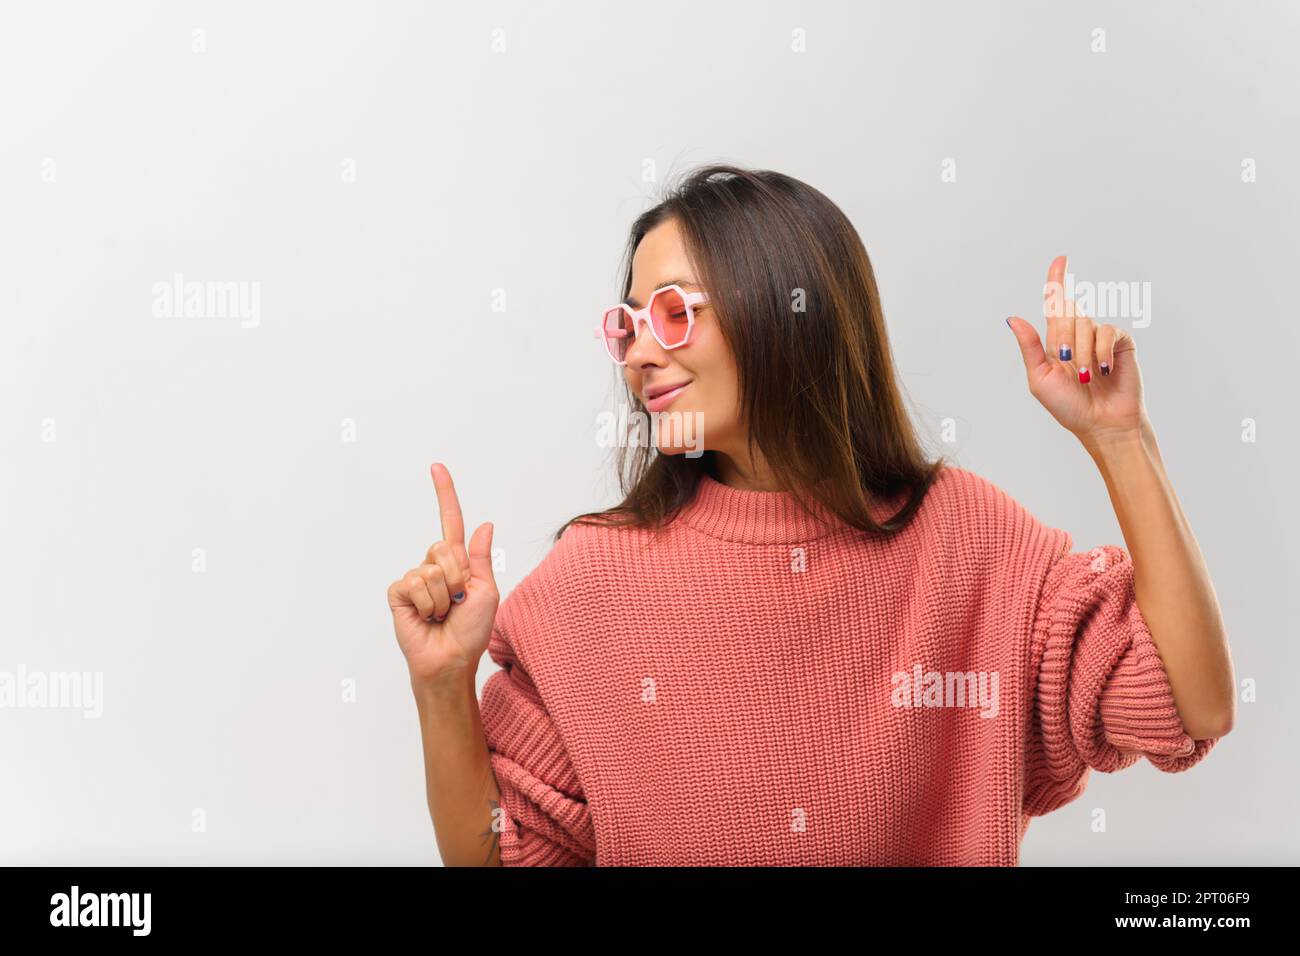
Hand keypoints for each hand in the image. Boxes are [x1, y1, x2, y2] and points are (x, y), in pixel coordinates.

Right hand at [386, 463, 499, 687]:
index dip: (444, 494)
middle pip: (443, 547)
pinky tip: (426, 617)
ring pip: (430, 569)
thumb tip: (485, 524)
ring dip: (442, 596)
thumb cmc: (471, 632)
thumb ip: (481, 558)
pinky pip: (414, 583)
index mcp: (457, 563)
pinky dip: (425, 603)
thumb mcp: (487, 592)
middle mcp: (433, 567)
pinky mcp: (399, 593)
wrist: (451, 660)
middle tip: (457, 601)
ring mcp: (414, 579)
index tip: (437, 467)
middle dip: (457, 577)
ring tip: (441, 614)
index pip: (450, 522)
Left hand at [1006, 255, 1148, 449]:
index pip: (1055, 304)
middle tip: (1069, 365)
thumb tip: (1012, 318)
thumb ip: (1029, 347)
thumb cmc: (1068, 406)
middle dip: (1066, 338)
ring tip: (1088, 376)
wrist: (1100, 424)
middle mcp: (1078, 335)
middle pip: (1068, 312)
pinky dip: (1102, 350)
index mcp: (1055, 342)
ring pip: (1086, 322)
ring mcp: (1100, 337)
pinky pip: (1108, 331)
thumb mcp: (1040, 378)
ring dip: (1084, 350)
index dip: (1057, 280)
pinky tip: (1104, 369)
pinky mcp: (1120, 342)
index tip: (1061, 259)